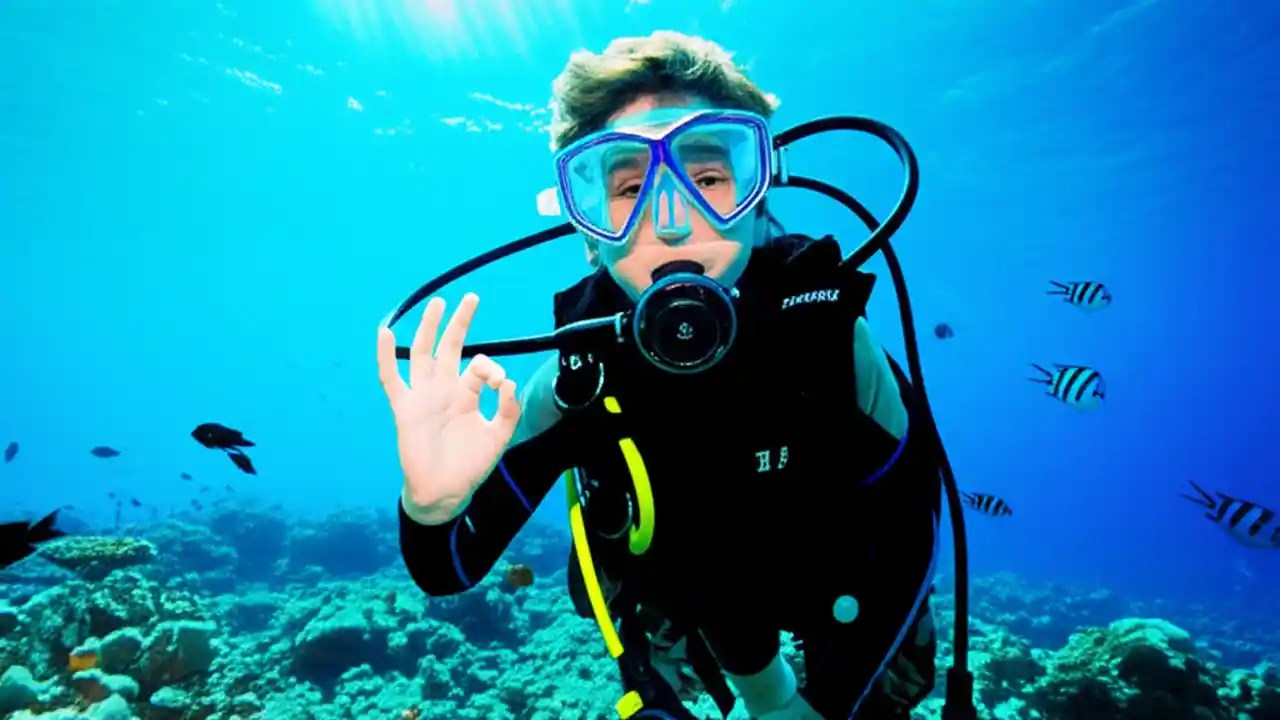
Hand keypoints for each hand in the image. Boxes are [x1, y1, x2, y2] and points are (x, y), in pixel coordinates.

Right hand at [377, 293, 520, 523]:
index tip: (500, 382)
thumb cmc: (469, 465)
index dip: (491, 367)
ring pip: (422, 354)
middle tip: (471, 297)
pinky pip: (391, 379)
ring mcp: (423, 396)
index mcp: (466, 394)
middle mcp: (444, 390)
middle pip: (449, 348)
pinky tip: (384, 333)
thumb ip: (508, 410)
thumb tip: (509, 382)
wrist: (445, 492)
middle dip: (459, 323)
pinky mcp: (405, 409)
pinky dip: (386, 356)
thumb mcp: (498, 436)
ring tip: (437, 304)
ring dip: (428, 328)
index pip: (478, 366)